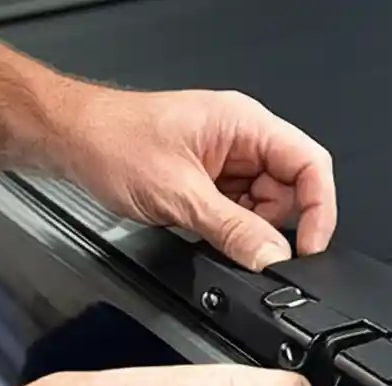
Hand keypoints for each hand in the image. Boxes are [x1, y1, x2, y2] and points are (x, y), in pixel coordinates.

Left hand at [57, 87, 337, 270]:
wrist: (72, 141)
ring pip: (264, 206)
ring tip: (203, 223)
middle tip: (242, 241)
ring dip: (244, 227)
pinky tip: (198, 224)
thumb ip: (232, 229)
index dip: (319, 208)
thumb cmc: (113, 141)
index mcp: (245, 123)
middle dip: (272, 224)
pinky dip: (227, 227)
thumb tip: (271, 256)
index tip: (309, 246)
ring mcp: (227, 159)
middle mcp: (242, 137)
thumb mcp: (179, 194)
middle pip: (290, 190)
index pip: (310, 164)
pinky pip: (239, 211)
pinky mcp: (211, 179)